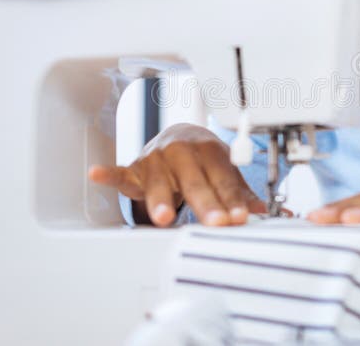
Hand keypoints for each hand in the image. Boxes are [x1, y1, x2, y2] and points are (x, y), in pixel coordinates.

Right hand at [88, 123, 265, 226]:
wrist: (178, 136)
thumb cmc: (204, 158)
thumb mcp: (225, 170)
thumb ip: (240, 192)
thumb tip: (261, 211)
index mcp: (210, 151)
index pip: (222, 178)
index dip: (231, 199)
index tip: (239, 217)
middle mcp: (183, 152)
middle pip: (194, 181)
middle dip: (205, 203)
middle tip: (215, 222)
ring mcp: (157, 159)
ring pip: (159, 180)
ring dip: (160, 198)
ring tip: (163, 217)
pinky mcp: (134, 168)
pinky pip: (119, 170)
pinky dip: (108, 174)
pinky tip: (97, 174)